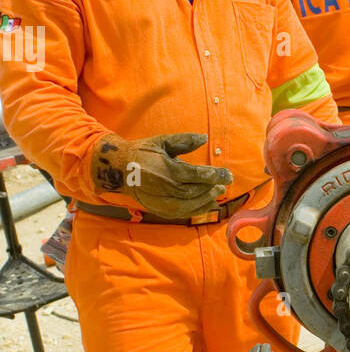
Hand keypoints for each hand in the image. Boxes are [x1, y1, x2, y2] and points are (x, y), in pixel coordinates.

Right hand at [91, 132, 233, 218]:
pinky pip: (182, 213)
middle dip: (213, 187)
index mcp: (168, 169)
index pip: (198, 175)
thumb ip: (184, 141)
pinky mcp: (160, 210)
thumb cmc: (143, 152)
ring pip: (191, 204)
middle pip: (196, 191)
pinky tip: (207, 205)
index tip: (228, 174)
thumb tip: (205, 138)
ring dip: (207, 199)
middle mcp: (166, 188)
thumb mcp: (162, 142)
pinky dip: (197, 210)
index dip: (215, 176)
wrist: (119, 170)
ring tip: (218, 193)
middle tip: (226, 182)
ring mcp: (162, 202)